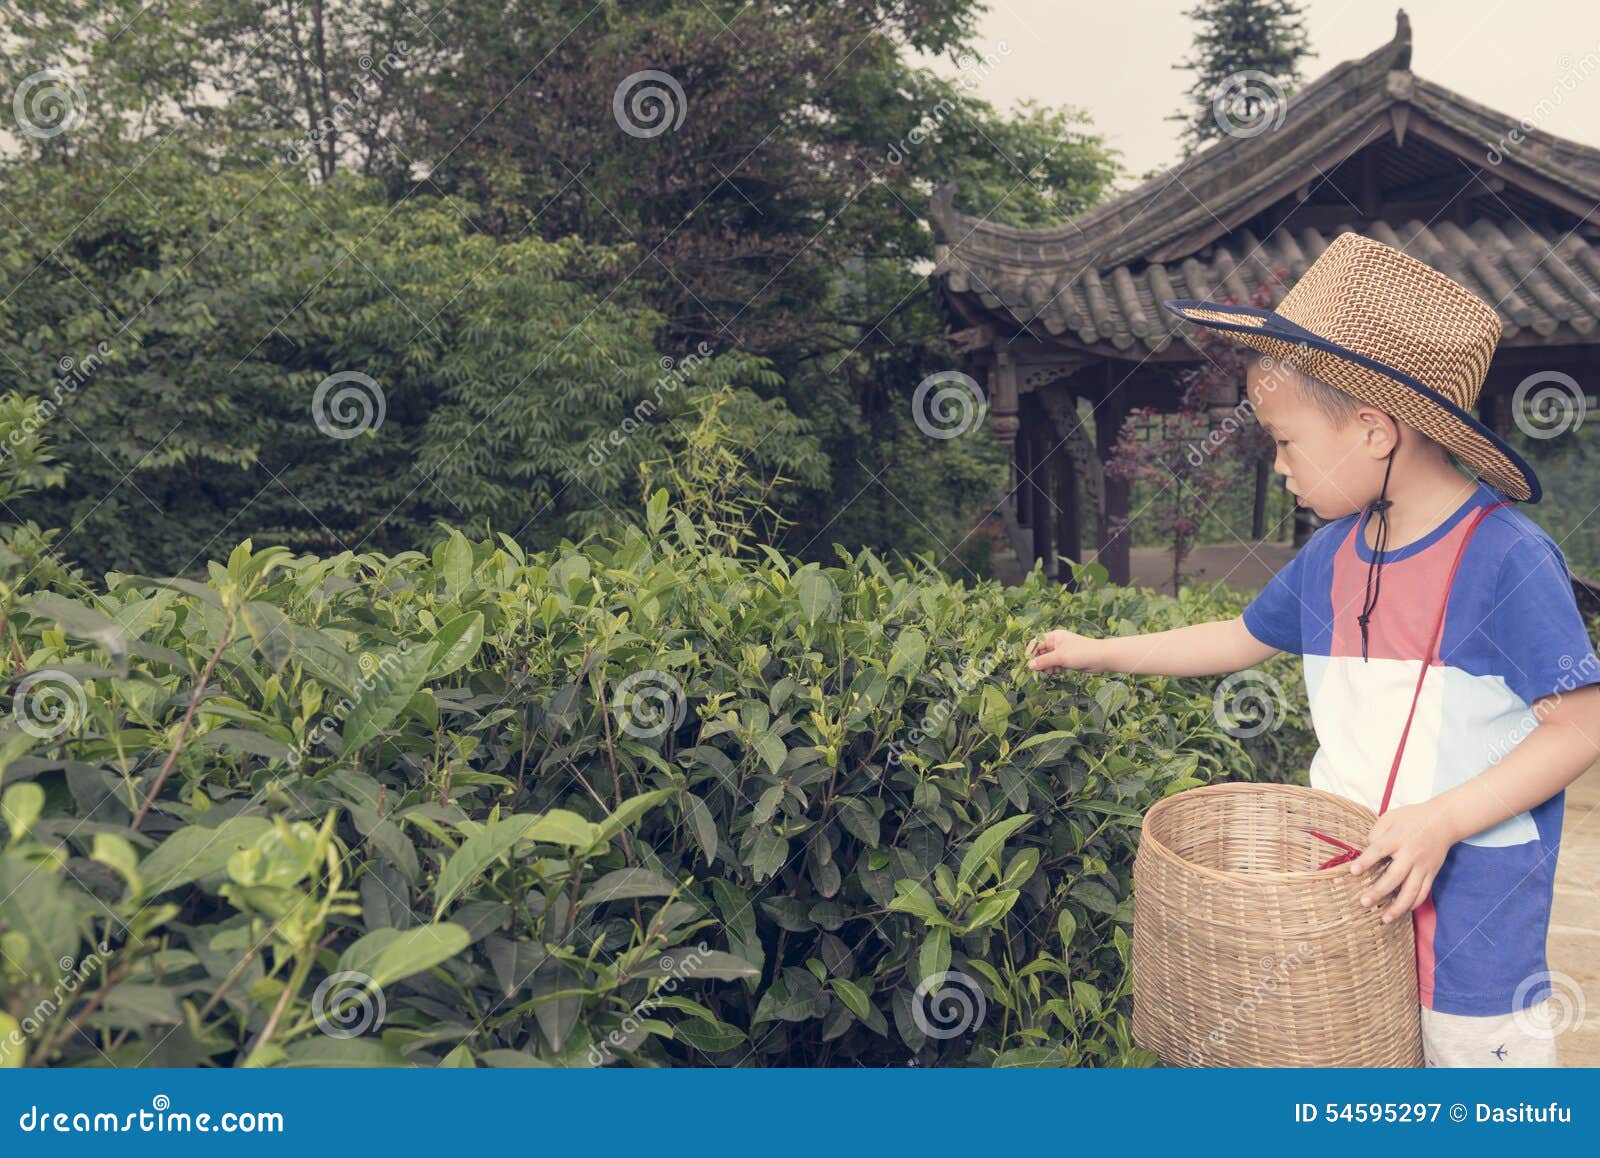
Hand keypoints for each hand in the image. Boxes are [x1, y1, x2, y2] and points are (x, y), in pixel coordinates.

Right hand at [1025, 629, 1099, 672]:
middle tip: (1042, 671)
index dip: (1030, 653)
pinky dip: (1053, 668)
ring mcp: (1061, 651)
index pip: (1036, 643)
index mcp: (1054, 637)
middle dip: (1039, 662)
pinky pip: (1054, 664)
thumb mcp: (1060, 657)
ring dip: (1046, 667)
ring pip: (1047, 659)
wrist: (1101, 658)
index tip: (1029, 664)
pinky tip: (1057, 672)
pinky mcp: (1066, 659)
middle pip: (1040, 652)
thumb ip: (1043, 661)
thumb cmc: (1081, 653)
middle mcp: (1056, 643)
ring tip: (1051, 672)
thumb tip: (1029, 665)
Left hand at [1345, 802, 1456, 922]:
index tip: (1353, 872)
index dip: (1365, 861)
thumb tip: (1365, 851)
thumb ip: (1376, 834)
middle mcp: (1410, 854)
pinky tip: (1402, 912)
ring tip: (1384, 919)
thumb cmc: (1412, 818)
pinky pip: (1423, 892)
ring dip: (1398, 907)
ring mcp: (1423, 866)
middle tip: (1364, 903)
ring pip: (1411, 891)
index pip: (1378, 850)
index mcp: (1397, 838)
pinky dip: (1413, 904)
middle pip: (1394, 876)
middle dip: (1379, 891)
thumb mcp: (1390, 818)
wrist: (1444, 820)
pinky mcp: (1432, 873)